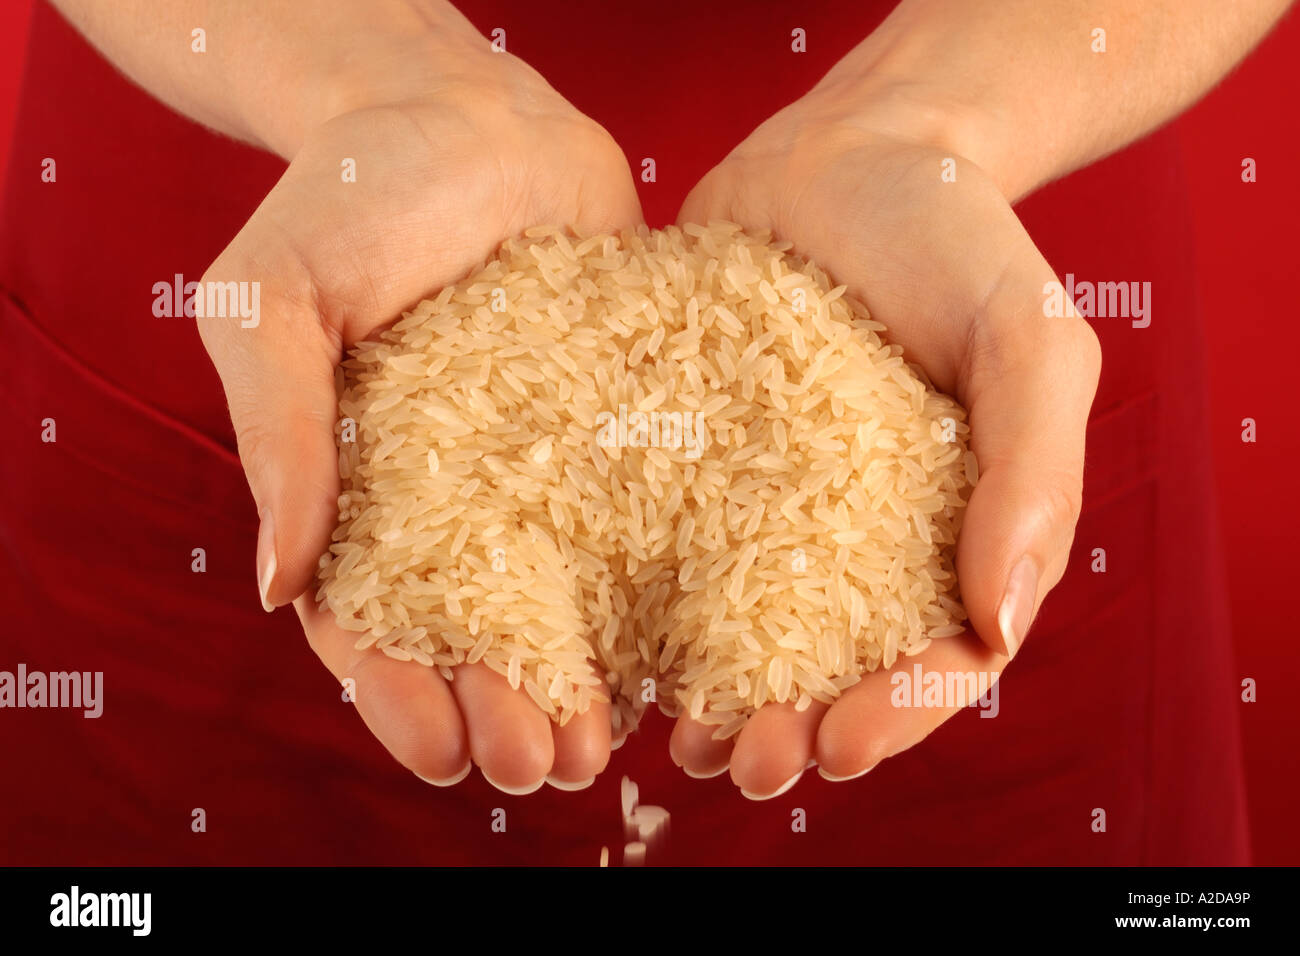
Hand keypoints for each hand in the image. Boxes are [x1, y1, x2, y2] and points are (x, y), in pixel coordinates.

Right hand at [198, 45, 641, 792]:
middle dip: (499, 710)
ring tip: (603, 748)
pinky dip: (651, 595)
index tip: (442, 752)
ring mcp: (542, 472)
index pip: (370, 621)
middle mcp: (456, 499)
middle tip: (538, 767)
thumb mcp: (273, 300)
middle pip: (473, 633)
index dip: (402, 695)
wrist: (468, 113)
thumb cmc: (350, 195)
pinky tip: (674, 657)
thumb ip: (277, 432)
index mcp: (359, 490)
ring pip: (559, 602)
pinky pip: (637, 525)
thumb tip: (273, 587)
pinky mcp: (618, 434)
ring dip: (576, 683)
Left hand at [672, 86, 1100, 794]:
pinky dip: (650, 608)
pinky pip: (672, 548)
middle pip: (834, 665)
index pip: (940, 656)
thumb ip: (1032, 475)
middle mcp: (862, 536)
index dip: (895, 715)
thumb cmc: (958, 240)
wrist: (850, 153)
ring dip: (718, 698)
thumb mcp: (1029, 341)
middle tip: (741, 766)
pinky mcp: (698, 465)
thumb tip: (1000, 625)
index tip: (836, 746)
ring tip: (679, 742)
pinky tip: (617, 652)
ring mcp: (773, 506)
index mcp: (957, 529)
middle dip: (792, 728)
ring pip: (747, 629)